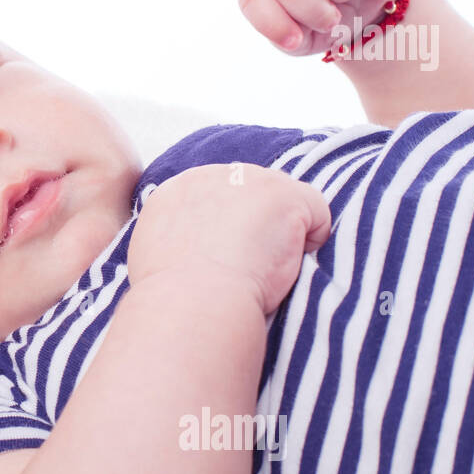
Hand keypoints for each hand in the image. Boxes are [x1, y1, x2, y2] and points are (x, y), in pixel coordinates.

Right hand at [127, 163, 330, 314]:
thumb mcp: (156, 255)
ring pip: (284, 200)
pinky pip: (317, 212)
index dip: (229, 226)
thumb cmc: (175, 294)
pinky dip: (312, 240)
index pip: (218, 194)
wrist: (194, 299)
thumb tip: (192, 246)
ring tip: (263, 268)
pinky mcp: (284, 194)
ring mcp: (250, 180)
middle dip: (256, 224)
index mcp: (178, 190)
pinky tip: (289, 265)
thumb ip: (176, 237)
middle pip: (252, 191)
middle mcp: (212, 175)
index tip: (227, 256)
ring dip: (281, 232)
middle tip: (247, 266)